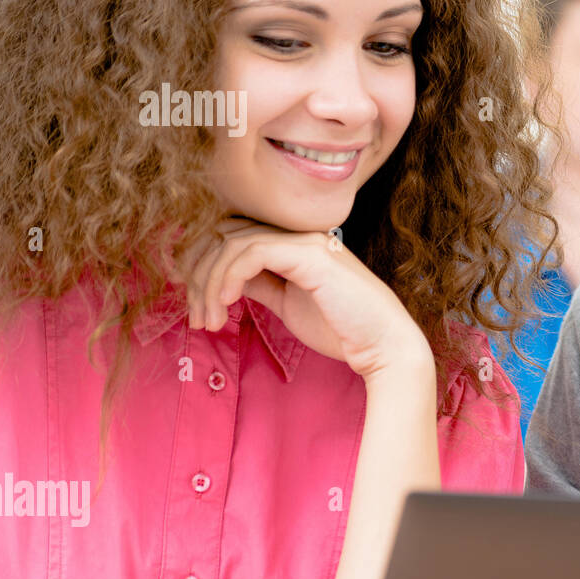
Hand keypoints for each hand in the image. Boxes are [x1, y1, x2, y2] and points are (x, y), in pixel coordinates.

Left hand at [175, 218, 432, 380]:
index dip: (204, 267)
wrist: (382, 344)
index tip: (198, 308)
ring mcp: (305, 240)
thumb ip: (260, 285)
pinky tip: (228, 304)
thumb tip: (226, 282)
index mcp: (294, 243)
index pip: (232, 235)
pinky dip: (229, 277)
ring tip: (209, 321)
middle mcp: (298, 234)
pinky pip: (251, 253)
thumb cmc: (342, 329)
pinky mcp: (308, 254)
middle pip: (224, 233)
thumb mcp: (287, 303)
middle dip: (198, 275)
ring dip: (209, 284)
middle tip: (197, 318)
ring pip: (232, 243)